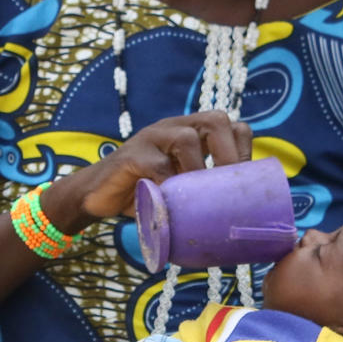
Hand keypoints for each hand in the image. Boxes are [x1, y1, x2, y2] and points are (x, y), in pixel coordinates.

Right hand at [46, 111, 251, 230]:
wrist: (97, 195)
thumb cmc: (145, 194)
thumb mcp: (179, 189)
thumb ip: (201, 192)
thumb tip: (239, 222)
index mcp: (191, 133)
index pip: (231, 125)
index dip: (243, 150)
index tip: (244, 183)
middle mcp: (175, 128)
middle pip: (216, 119)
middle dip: (229, 153)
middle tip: (228, 186)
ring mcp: (152, 138)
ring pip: (186, 137)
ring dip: (198, 168)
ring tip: (198, 196)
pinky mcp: (131, 155)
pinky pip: (156, 164)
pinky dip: (168, 184)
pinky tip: (170, 202)